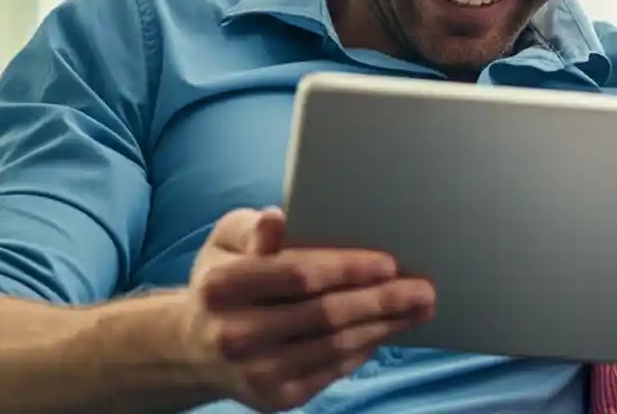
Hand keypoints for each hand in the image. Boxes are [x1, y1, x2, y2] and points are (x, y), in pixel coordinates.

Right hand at [176, 208, 435, 411]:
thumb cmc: (224, 279)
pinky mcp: (275, 398)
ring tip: (417, 308)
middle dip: (381, 301)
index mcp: (222, 286)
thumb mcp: (226, 240)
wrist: (193, 347)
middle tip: (423, 289)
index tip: (388, 262)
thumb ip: (253, 227)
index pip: (297, 276)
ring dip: (383, 327)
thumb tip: (277, 220)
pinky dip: (363, 349)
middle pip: (325, 315)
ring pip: (335, 346)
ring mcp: (255, 373)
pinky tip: (386, 330)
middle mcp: (235, 334)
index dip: (347, 269)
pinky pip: (332, 371)